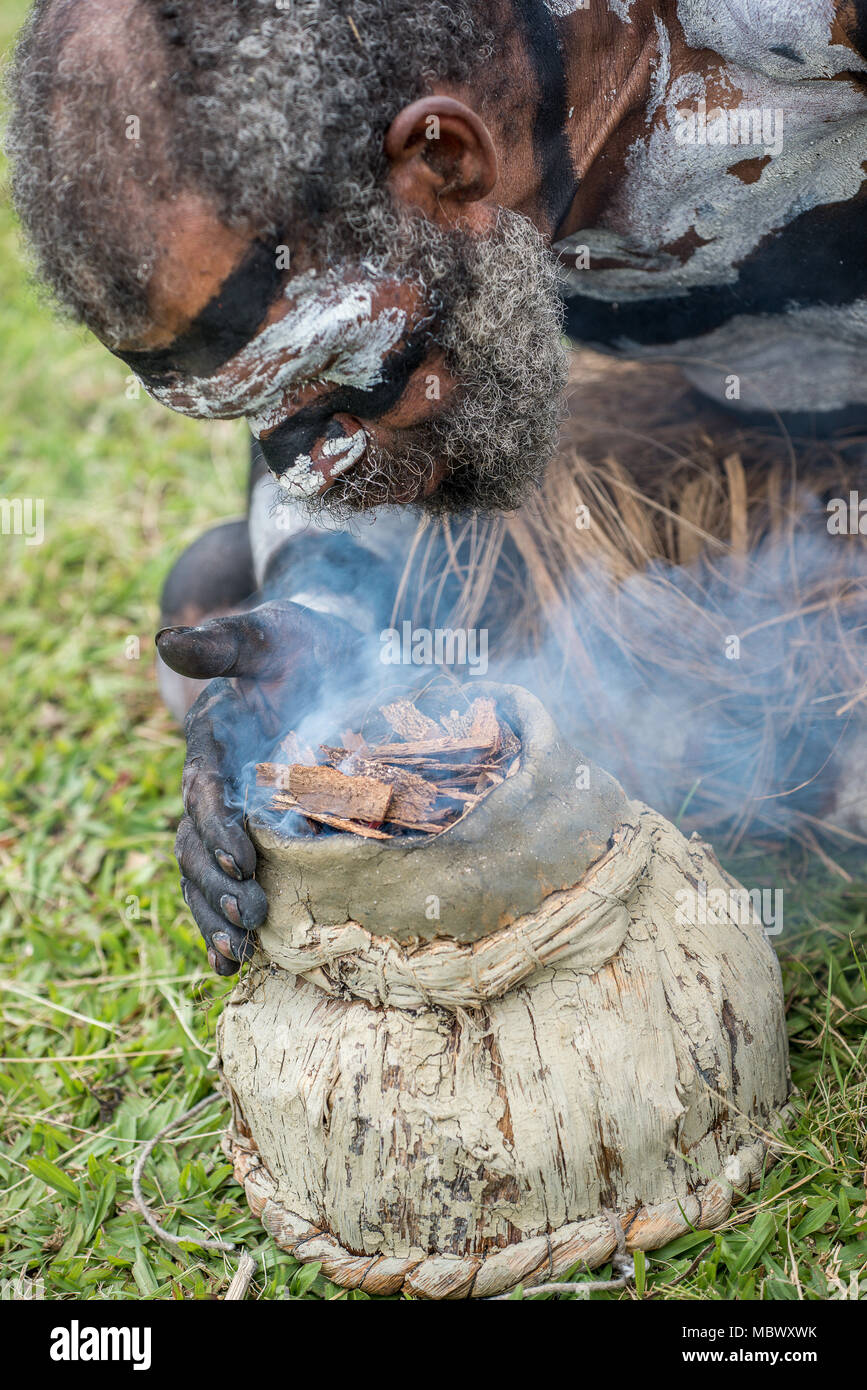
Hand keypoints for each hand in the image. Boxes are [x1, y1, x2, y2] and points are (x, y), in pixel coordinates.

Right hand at [156, 601, 363, 974]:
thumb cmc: (300, 644)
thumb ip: (224, 642)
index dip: (217, 829)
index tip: (244, 862)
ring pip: (205, 875)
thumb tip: (167, 640)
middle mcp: (213, 785)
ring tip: (238, 952)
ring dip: (216, 915)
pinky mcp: (258, 835)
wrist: (328, 657)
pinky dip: (227, 922)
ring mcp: (233, 815)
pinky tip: (240, 962)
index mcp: (211, 742)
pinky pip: (230, 884)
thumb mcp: (268, 633)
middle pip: (196, 846)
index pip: (203, 793)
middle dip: (217, 885)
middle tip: (252, 916)